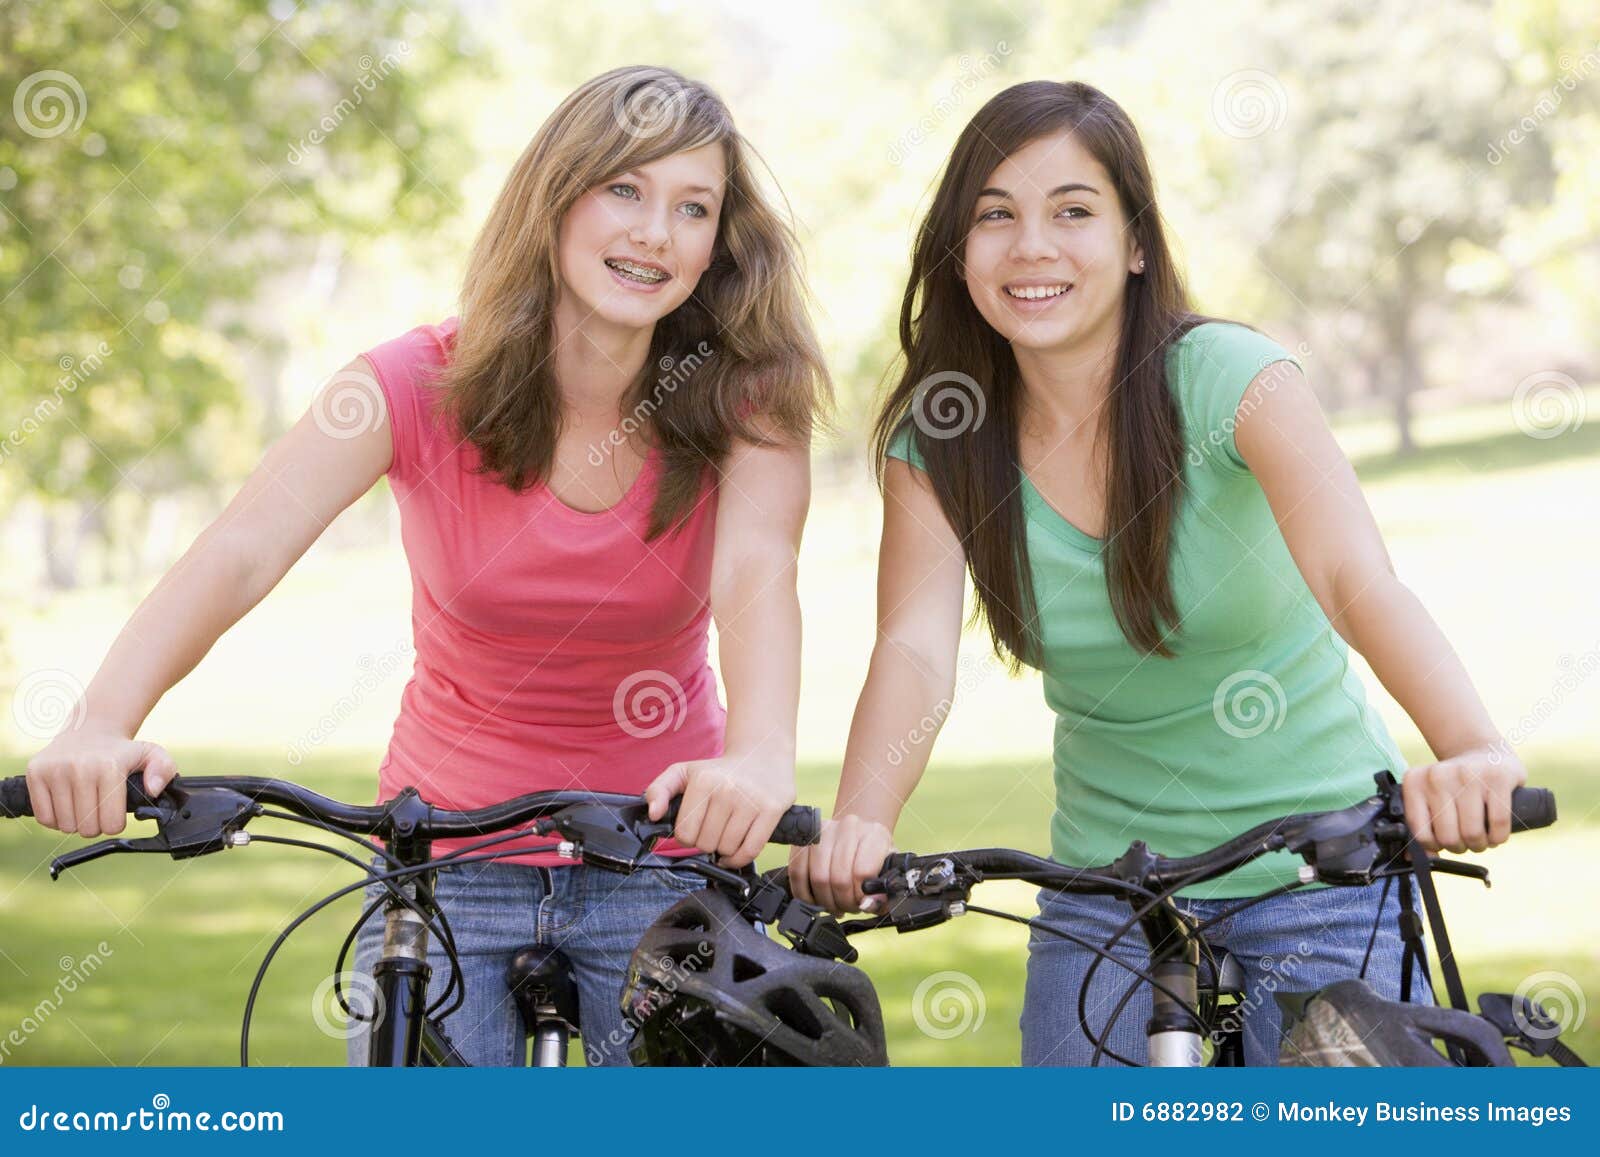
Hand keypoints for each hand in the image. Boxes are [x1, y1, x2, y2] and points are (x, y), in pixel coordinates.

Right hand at [24, 726, 176, 837]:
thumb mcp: (152, 754)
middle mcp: (80, 768)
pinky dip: (55, 819)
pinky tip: (66, 804)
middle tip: (99, 808)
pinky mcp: (35, 773)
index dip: (115, 824)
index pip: (111, 823)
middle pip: (87, 828)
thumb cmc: (121, 750)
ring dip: (76, 823)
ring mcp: (55, 770)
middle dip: (96, 825)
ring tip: (83, 805)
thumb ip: (164, 771)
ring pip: (65, 825)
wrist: (89, 729)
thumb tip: (153, 789)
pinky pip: (43, 817)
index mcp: (110, 767)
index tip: (115, 812)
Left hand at [645, 748, 794, 867]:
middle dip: (706, 842)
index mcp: (703, 780)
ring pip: (727, 849)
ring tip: (726, 832)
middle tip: (713, 828)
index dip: (686, 836)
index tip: (695, 827)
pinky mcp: (771, 810)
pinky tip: (736, 850)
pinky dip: (740, 858)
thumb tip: (653, 814)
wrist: (762, 756)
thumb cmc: (719, 771)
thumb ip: (659, 790)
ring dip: (724, 849)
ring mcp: (751, 800)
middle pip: (706, 844)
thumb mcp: (684, 772)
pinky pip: (751, 851)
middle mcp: (727, 789)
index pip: (685, 833)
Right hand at [789, 815, 895, 914]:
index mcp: (875, 834)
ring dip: (825, 901)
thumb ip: (884, 894)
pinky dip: (804, 894)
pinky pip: (797, 872)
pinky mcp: (803, 840)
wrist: (857, 836)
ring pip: (818, 878)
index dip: (860, 896)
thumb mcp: (887, 874)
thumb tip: (867, 905)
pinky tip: (815, 900)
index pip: (862, 872)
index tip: (861, 903)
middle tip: (847, 907)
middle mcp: (849, 827)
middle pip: (839, 878)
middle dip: (842, 902)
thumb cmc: (873, 857)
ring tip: (834, 905)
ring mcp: (823, 831)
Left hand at [1401, 739, 1526, 853]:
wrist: (1486, 753)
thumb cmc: (1456, 785)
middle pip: (1448, 837)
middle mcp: (1438, 776)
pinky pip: (1498, 824)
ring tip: (1481, 837)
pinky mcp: (1497, 778)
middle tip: (1466, 840)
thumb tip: (1417, 858)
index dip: (1435, 846)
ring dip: (1480, 845)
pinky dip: (1499, 837)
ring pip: (1473, 834)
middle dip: (1460, 847)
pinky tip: (1496, 833)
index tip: (1443, 843)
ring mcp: (1468, 775)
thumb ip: (1422, 825)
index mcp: (1415, 781)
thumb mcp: (1432, 797)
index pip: (1420, 832)